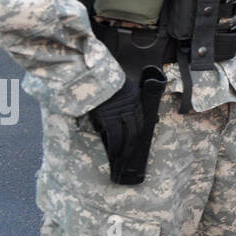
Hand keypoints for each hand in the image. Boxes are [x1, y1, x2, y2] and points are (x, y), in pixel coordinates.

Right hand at [89, 68, 166, 184]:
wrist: (95, 75)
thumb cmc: (104, 84)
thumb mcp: (118, 93)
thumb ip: (118, 108)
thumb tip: (109, 126)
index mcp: (135, 101)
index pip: (140, 123)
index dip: (138, 137)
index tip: (134, 147)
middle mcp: (131, 107)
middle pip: (136, 131)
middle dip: (132, 147)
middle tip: (128, 158)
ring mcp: (121, 112)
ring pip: (127, 135)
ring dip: (124, 149)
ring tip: (120, 159)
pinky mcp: (109, 116)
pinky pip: (114, 135)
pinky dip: (114, 145)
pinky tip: (112, 153)